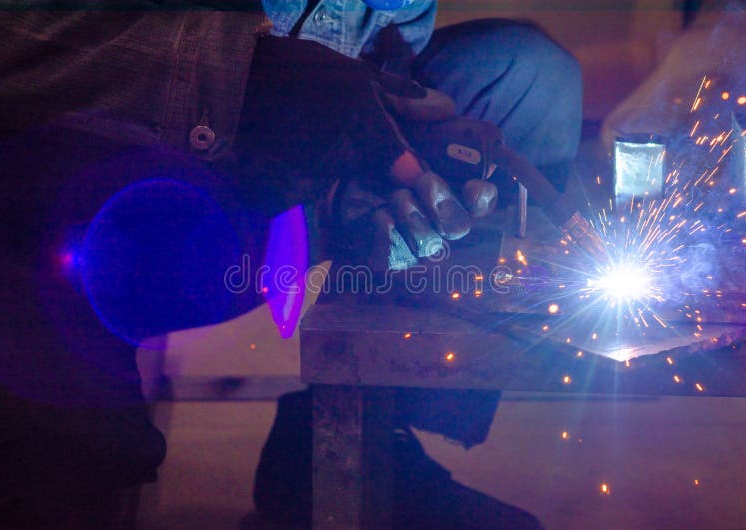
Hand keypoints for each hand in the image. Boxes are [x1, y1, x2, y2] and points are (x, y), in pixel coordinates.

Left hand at [327, 82, 497, 269]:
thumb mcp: (362, 97)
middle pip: (457, 226)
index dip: (481, 194)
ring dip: (421, 226)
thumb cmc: (312, 109)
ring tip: (396, 199)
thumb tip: (447, 108)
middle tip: (424, 185)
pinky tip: (378, 217)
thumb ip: (406, 103)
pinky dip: (393, 242)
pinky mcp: (354, 241)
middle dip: (450, 212)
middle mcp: (406, 193)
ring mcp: (382, 221)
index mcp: (415, 158)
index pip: (468, 188)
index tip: (473, 187)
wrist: (263, 130)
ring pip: (429, 248)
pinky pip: (390, 260)